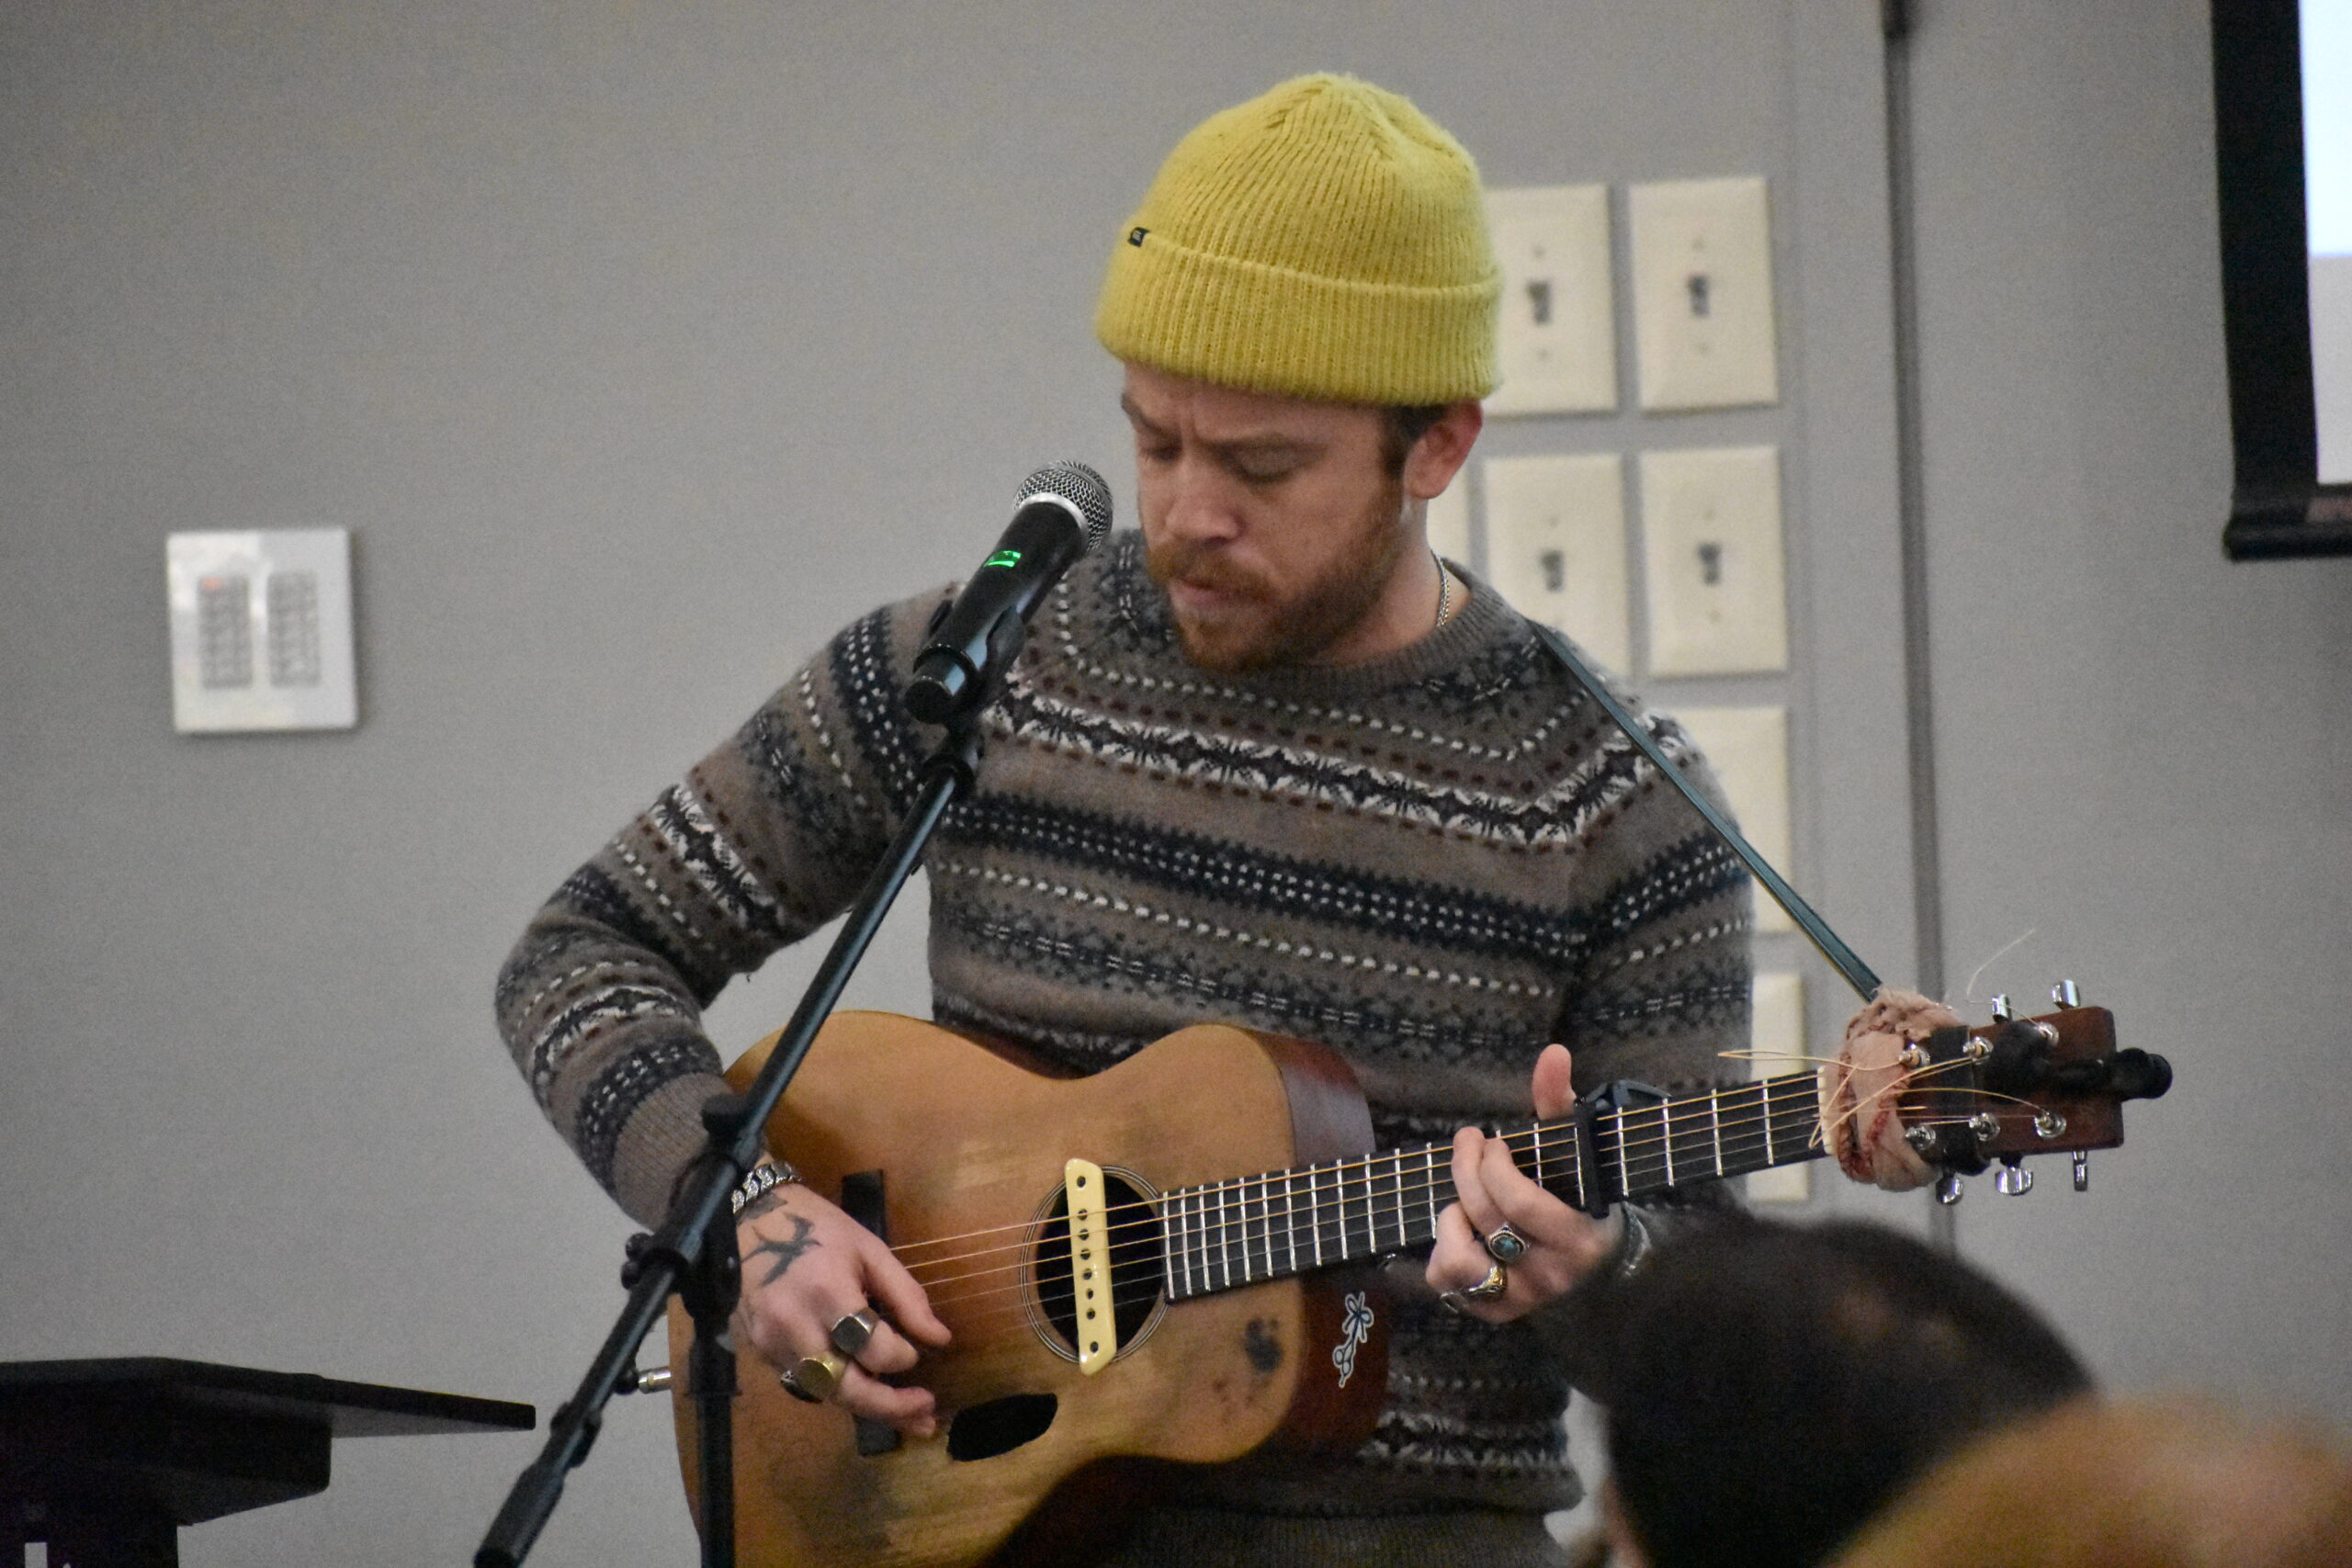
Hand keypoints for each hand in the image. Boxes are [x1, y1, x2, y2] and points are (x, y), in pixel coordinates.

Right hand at [732, 1179, 950, 1435]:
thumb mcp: (869, 1249)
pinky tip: (863, 1391)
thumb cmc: (817, 1227)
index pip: (873, 1348)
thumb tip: (939, 1339)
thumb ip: (905, 1296)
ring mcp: (771, 1345)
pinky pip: (805, 1383)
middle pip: (846, 1387)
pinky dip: (837, 1389)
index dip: (903, 1356)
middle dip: (890, 1408)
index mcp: (827, 1293)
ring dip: (867, 1407)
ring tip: (906, 1417)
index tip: (918, 1352)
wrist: (747, 1221)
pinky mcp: (760, 1354)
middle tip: (926, 1418)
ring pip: (825, 1394)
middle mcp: (795, 1328)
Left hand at [1424, 1043, 1616, 1322]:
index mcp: (1577, 1236)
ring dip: (1451, 1219)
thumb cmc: (1583, 1196)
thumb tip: (1552, 1053)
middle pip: (1486, 1217)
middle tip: (1468, 1143)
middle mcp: (1550, 1274)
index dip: (1494, 1166)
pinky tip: (1459, 1228)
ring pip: (1460, 1260)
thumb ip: (1560, 1104)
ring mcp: (1521, 1297)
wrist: (1599, 1265)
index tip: (1494, 1141)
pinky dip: (1441, 1252)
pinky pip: (1448, 1286)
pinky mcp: (1496, 1310)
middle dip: (1466, 1169)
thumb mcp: (1577, 1152)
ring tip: (1463, 1200)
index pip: (1520, 1203)